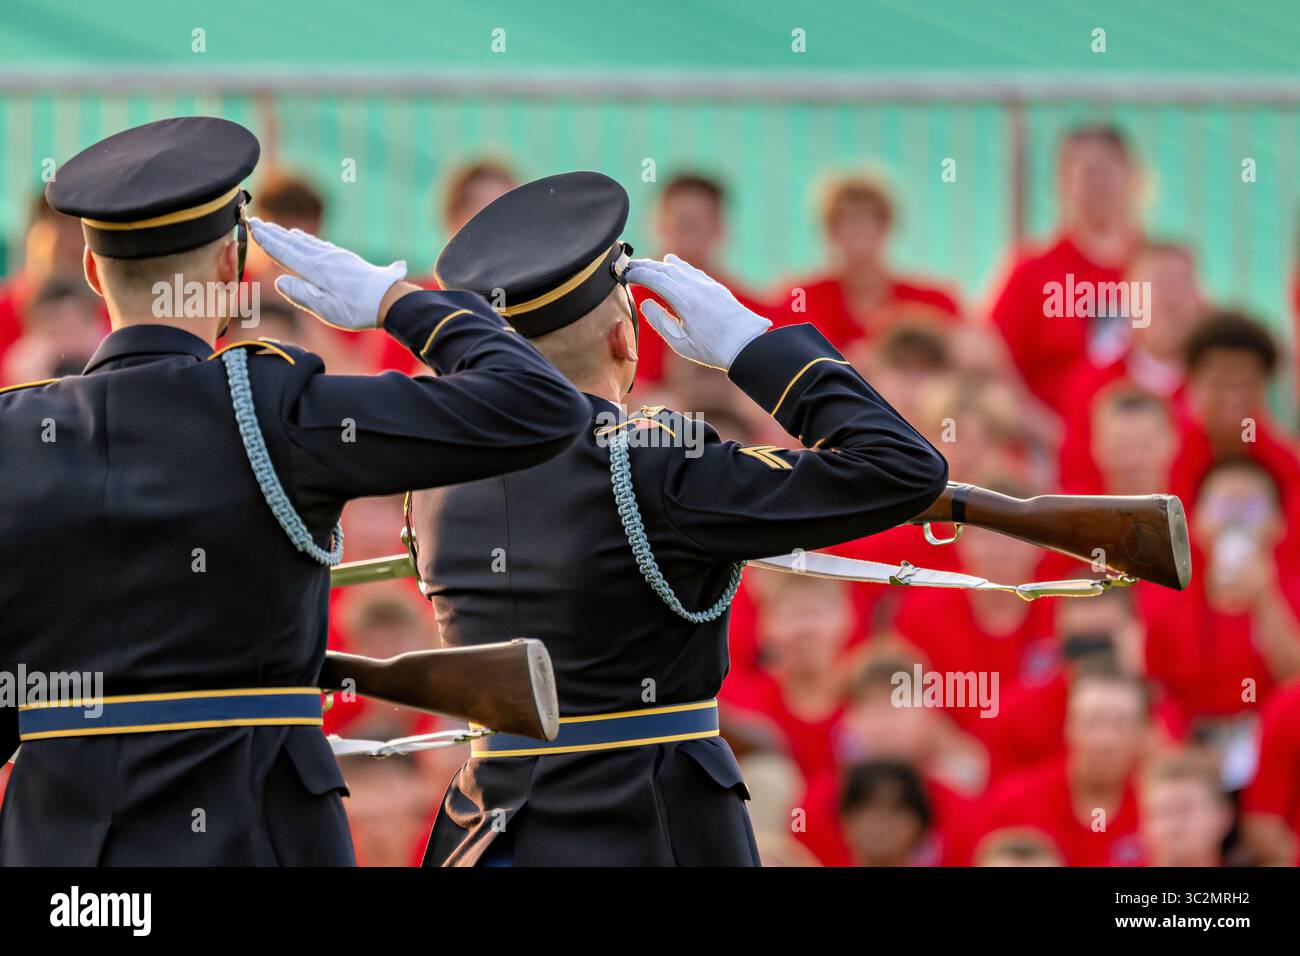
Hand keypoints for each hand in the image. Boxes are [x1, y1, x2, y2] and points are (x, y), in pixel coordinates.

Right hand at [248, 217, 406, 330]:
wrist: (390, 299)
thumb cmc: (357, 310)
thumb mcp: (325, 309)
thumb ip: (300, 294)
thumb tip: (279, 282)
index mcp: (315, 269)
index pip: (285, 252)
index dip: (267, 241)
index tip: (251, 228)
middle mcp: (324, 258)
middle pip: (293, 243)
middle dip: (273, 233)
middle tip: (255, 221)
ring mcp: (336, 256)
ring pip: (306, 242)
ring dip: (288, 235)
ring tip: (275, 228)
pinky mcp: (346, 259)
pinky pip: (319, 244)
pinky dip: (307, 240)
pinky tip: (304, 238)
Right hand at [624, 254, 770, 369]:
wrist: (748, 345)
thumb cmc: (713, 348)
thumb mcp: (680, 342)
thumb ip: (660, 321)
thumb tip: (646, 302)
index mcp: (684, 299)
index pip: (654, 278)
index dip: (637, 274)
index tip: (624, 273)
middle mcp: (695, 286)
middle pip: (664, 269)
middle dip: (645, 266)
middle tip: (630, 266)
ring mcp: (707, 284)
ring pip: (679, 268)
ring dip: (660, 265)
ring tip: (647, 265)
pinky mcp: (716, 287)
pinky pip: (692, 271)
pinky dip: (678, 266)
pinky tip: (673, 264)